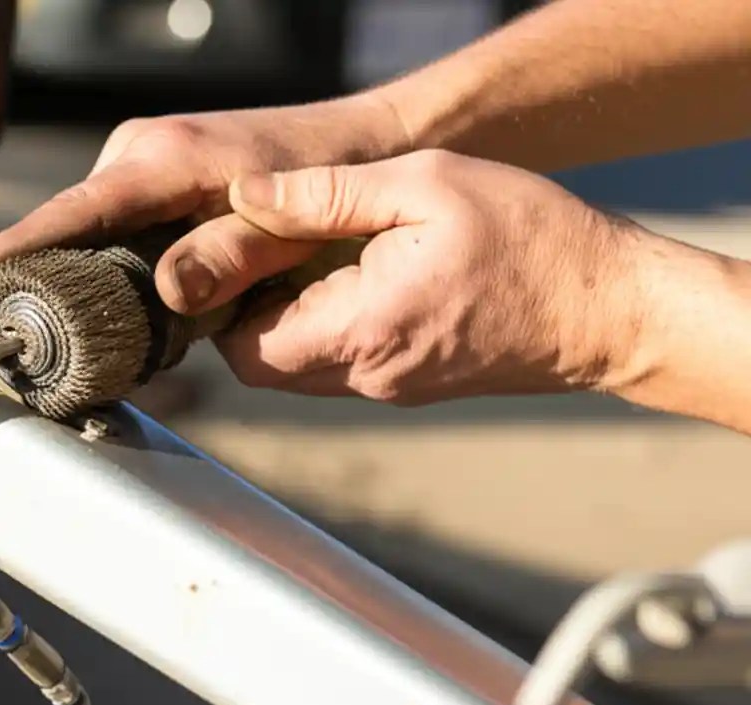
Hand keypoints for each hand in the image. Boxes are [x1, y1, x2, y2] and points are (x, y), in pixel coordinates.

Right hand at [0, 92, 411, 288]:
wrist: (366, 143)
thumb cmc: (329, 176)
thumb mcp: (279, 225)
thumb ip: (225, 259)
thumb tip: (167, 296)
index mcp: (160, 159)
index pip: (67, 213)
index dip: (12, 251)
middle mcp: (141, 152)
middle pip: (71, 227)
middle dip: (47, 277)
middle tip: (25, 336)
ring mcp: (147, 163)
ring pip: (97, 230)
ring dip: (88, 273)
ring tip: (71, 328)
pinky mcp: (160, 178)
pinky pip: (120, 225)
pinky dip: (117, 260)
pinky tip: (125, 299)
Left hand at [214, 149, 648, 405]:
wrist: (610, 310)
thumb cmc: (527, 237)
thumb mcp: (424, 186)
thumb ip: (324, 195)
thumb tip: (245, 197)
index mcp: (362, 329)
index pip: (243, 347)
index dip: (223, 302)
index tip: (243, 251)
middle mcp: (368, 374)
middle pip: (260, 365)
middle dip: (247, 309)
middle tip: (274, 248)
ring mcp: (389, 389)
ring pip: (296, 368)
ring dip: (286, 317)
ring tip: (317, 256)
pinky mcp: (409, 386)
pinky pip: (338, 366)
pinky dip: (325, 327)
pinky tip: (355, 276)